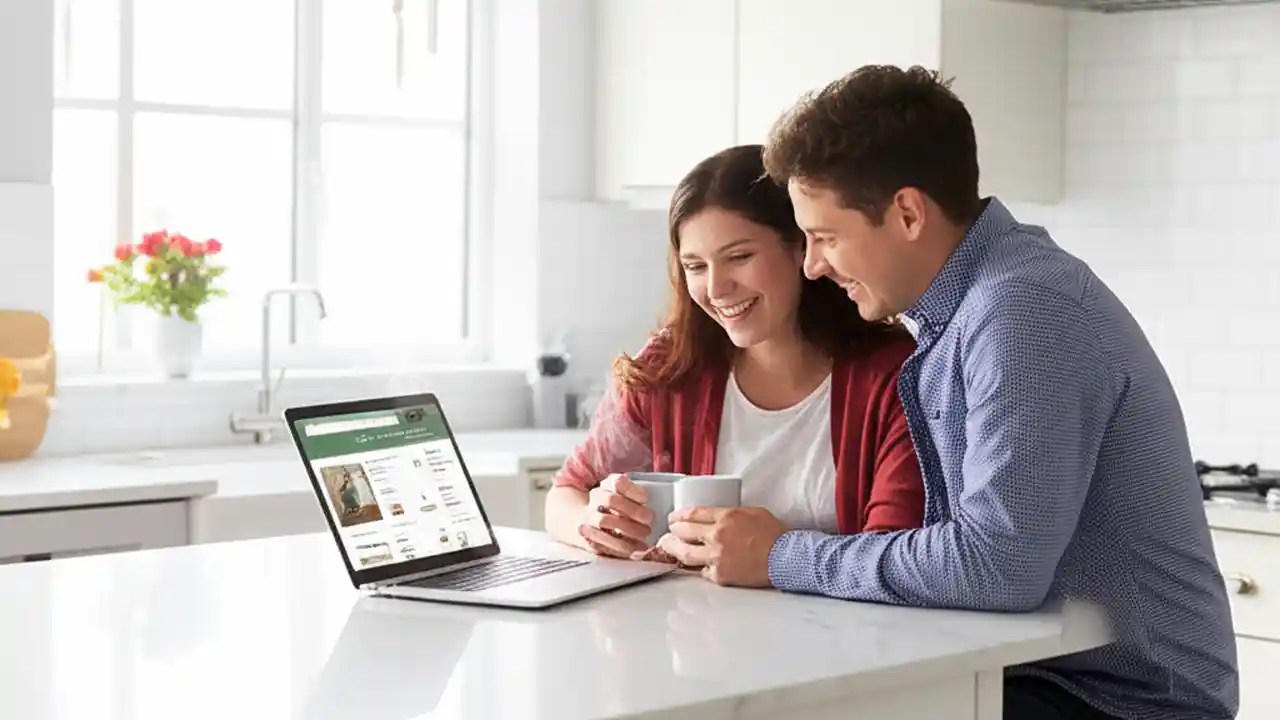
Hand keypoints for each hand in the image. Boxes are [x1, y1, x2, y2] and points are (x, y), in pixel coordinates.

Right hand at [578, 473, 656, 558]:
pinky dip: (619, 547)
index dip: (634, 490)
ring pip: (603, 521)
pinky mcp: (587, 537)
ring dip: (627, 530)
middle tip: (649, 520)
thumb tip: (664, 504)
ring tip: (644, 535)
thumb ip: (641, 499)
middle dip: (633, 510)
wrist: (590, 519)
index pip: (618, 482)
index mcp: (608, 485)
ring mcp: (588, 517)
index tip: (647, 499)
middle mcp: (596, 499)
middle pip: (610, 500)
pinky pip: (601, 542)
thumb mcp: (628, 497)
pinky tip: (634, 550)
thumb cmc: (619, 508)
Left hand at [658, 507, 786, 587]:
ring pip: (685, 553)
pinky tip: (693, 564)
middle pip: (683, 532)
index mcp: (726, 517)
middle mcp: (717, 536)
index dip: (678, 516)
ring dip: (673, 549)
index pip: (693, 514)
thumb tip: (715, 518)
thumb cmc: (774, 534)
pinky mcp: (720, 575)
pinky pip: (701, 571)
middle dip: (672, 531)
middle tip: (668, 532)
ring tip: (668, 547)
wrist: (786, 558)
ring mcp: (717, 557)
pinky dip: (697, 567)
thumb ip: (730, 514)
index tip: (673, 518)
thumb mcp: (752, 512)